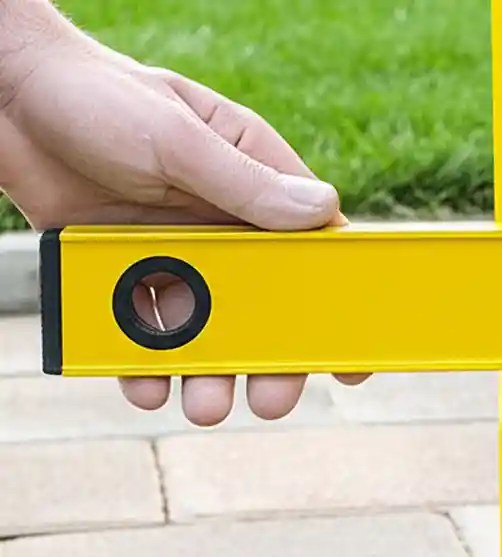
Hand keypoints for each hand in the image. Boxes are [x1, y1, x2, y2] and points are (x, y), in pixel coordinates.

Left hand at [0, 6, 368, 424]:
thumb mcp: (176, 137)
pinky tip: (143, 383)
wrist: (3, 94)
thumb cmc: (95, 93)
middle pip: (265, 304)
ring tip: (201, 403)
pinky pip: (139, 327)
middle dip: (270, 359)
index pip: (314, 245)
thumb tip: (322, 214)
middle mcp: (222, 219)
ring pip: (205, 326)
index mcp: (254, 177)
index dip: (337, 302)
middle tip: (270, 401)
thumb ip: (244, 182)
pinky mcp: (117, 269)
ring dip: (208, 370)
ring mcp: (171, 248)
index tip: (351, 358)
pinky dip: (142, 361)